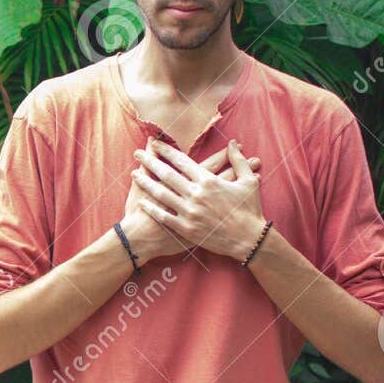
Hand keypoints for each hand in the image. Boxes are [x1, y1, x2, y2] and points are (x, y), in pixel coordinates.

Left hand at [130, 138, 267, 260]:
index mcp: (208, 181)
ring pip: (162, 194)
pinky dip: (152, 209)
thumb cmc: (250, 210)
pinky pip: (165, 217)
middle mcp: (196, 195)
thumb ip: (238, 160)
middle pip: (167, 174)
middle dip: (150, 162)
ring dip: (146, 183)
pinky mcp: (186, 229)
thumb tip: (232, 143)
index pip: (182, 161)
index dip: (167, 151)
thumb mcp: (248, 181)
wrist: (249, 239)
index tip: (155, 143)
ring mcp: (189, 212)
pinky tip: (141, 202)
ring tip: (134, 173)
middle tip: (137, 154)